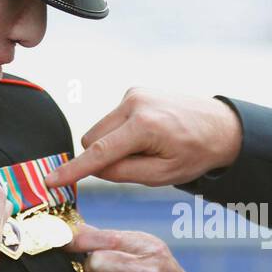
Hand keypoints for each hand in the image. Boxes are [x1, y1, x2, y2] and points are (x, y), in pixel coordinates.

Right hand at [43, 88, 241, 187]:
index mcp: (144, 126)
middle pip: (93, 139)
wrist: (221, 126)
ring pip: (100, 130)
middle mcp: (135, 103)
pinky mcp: (134, 91)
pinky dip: (121, 132)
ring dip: (113, 144)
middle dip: (103, 157)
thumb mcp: (163, 175)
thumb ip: (125, 173)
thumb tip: (95, 169)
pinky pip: (112, 120)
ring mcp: (134, 93)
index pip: (99, 152)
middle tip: (138, 163)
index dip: (73, 169)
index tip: (50, 180)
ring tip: (147, 147)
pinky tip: (148, 134)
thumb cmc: (196, 154)